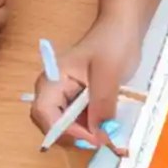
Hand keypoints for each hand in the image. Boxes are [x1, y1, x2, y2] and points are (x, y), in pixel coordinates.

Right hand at [29, 17, 143, 149]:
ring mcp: (66, 95)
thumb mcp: (108, 74)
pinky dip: (93, 127)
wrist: (123, 27)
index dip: (64, 130)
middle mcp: (54, 90)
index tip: (91, 136)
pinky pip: (81, 120)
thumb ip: (102, 105)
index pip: (45, 113)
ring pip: (68, 125)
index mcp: (52, 79)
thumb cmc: (112, 43)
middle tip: (101, 139)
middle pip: (52, 123)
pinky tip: (109, 127)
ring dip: (86, 134)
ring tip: (109, 135)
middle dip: (75, 136)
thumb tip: (100, 136)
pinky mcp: (79, 99)